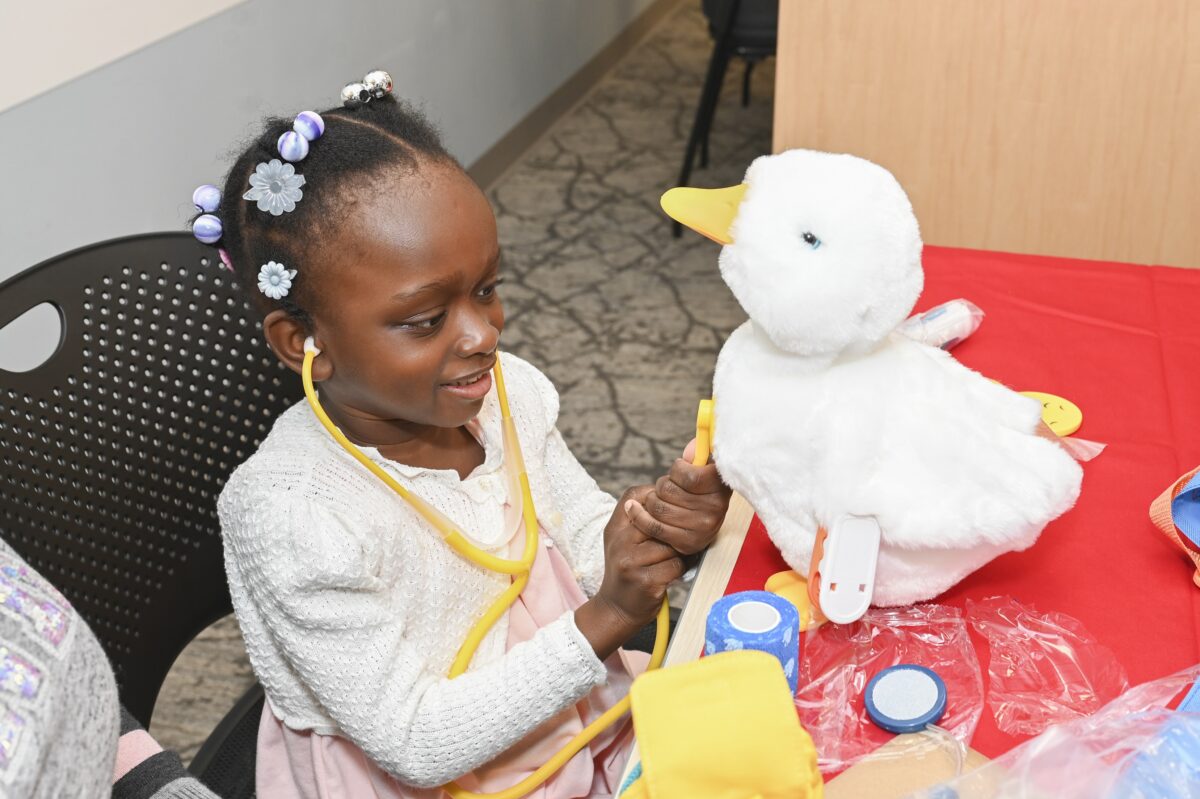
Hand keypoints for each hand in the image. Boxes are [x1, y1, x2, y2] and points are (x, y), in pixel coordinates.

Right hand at [575, 486, 684, 658]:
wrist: (615, 609)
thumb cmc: (627, 572)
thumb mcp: (622, 541)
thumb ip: (639, 519)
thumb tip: (673, 498)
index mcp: (615, 527)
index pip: (636, 495)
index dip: (658, 498)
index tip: (666, 512)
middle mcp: (619, 541)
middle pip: (660, 520)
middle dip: (673, 531)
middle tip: (674, 542)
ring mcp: (630, 561)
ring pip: (671, 544)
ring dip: (677, 554)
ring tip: (668, 561)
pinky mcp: (644, 580)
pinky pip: (675, 565)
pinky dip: (678, 571)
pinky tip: (668, 575)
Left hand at [625, 441, 731, 556]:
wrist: (703, 518)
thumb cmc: (700, 485)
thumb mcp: (703, 465)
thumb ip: (697, 453)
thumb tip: (692, 448)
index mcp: (722, 486)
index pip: (690, 477)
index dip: (677, 470)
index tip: (678, 469)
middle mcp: (716, 509)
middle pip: (668, 491)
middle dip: (662, 486)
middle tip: (666, 487)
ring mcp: (703, 528)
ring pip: (658, 507)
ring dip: (652, 500)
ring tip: (658, 498)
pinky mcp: (688, 544)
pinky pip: (653, 527)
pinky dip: (638, 515)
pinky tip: (632, 508)